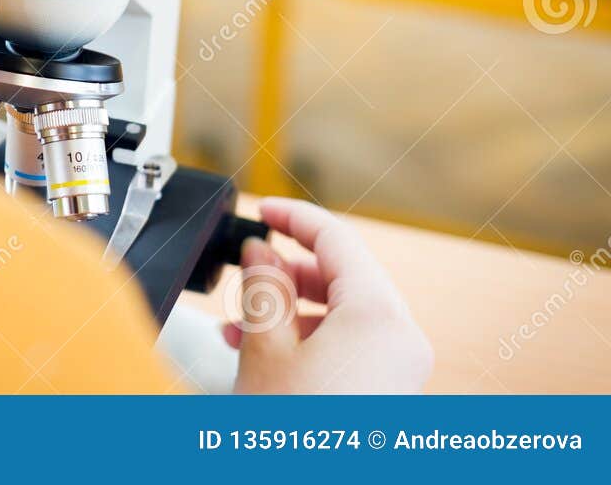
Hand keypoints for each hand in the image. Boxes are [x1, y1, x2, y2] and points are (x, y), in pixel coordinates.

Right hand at [223, 197, 432, 393]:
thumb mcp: (265, 351)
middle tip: (245, 277)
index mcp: (378, 317)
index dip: (294, 218)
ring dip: (292, 312)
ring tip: (242, 330)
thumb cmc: (294, 433)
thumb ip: (263, 289)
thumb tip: (260, 252)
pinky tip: (269, 356)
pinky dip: (310, 339)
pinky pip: (350, 345)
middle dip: (287, 274)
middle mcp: (402, 339)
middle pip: (343, 277)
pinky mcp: (389, 392)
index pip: (338, 239)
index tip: (262, 212)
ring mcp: (401, 369)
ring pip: (344, 314)